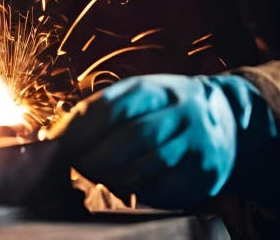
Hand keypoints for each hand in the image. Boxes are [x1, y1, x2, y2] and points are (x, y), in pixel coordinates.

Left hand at [49, 74, 278, 209]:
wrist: (226, 120)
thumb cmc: (163, 111)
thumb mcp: (138, 98)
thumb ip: (100, 113)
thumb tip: (53, 136)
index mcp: (154, 88)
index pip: (111, 106)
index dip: (79, 129)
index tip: (56, 146)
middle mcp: (179, 110)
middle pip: (128, 138)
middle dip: (92, 157)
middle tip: (74, 166)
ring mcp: (195, 141)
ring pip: (144, 167)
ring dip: (111, 177)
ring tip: (97, 177)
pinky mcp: (204, 171)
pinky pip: (162, 188)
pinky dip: (138, 191)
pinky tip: (129, 187)